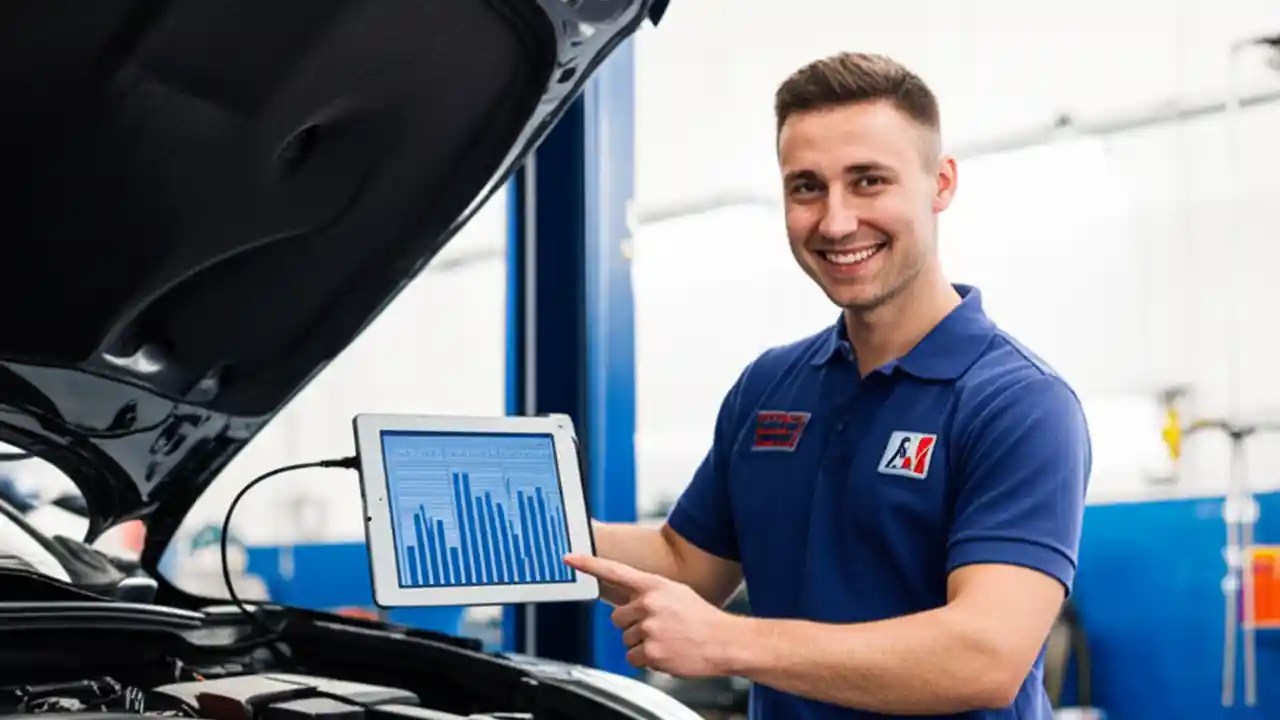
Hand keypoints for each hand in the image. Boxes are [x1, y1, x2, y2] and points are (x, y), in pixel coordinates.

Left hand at [563, 553, 741, 677]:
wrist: (724, 641)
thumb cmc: (702, 618)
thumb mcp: (676, 593)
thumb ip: (650, 594)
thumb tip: (628, 602)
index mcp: (654, 585)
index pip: (614, 571)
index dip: (589, 564)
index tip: (569, 557)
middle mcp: (649, 603)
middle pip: (617, 618)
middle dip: (631, 625)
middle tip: (656, 628)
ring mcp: (649, 628)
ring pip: (625, 639)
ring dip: (640, 644)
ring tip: (665, 640)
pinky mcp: (651, 651)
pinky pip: (632, 657)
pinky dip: (646, 659)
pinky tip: (665, 653)